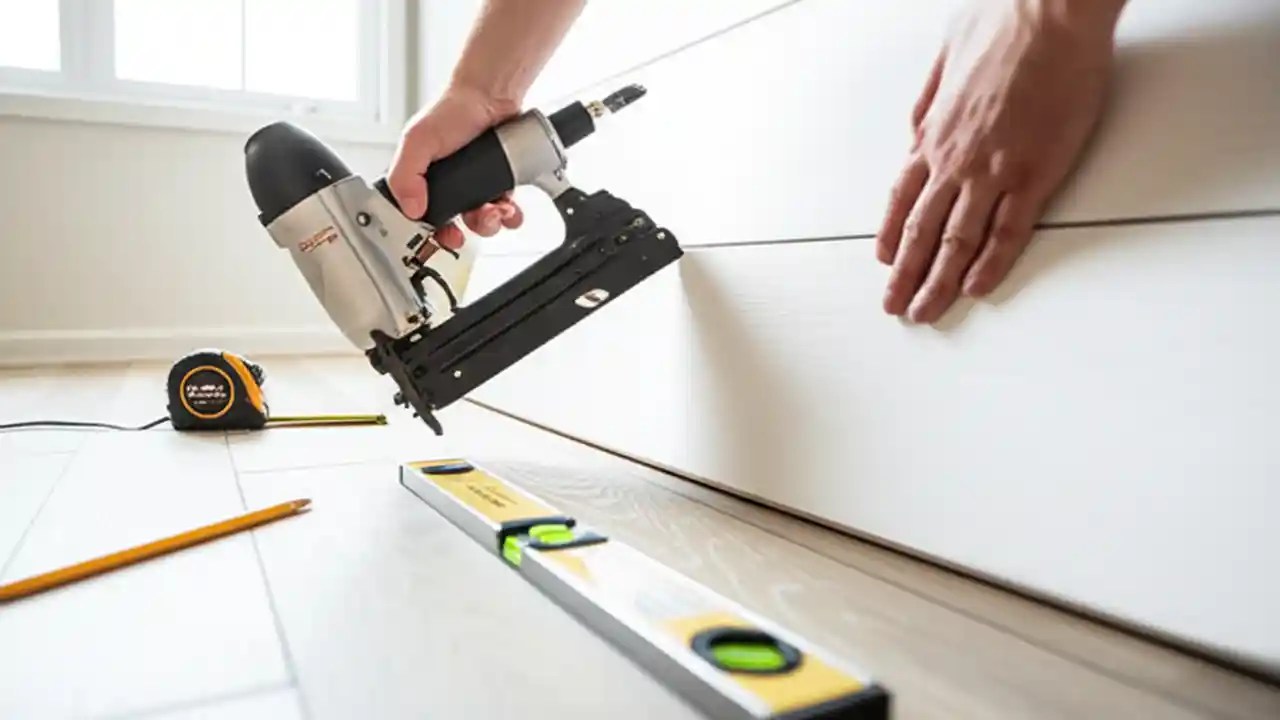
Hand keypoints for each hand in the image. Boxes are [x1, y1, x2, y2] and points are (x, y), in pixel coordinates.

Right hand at [387, 84, 525, 250]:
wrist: (492, 97)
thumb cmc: (452, 110)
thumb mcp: (417, 141)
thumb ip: (406, 175)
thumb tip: (411, 208)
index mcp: (423, 178)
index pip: (421, 216)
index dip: (430, 233)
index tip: (440, 238)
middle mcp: (450, 184)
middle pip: (454, 225)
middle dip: (462, 232)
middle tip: (467, 231)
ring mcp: (476, 186)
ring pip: (482, 221)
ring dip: (489, 223)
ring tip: (494, 209)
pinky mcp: (500, 183)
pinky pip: (506, 211)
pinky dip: (510, 214)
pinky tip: (509, 207)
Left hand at [877, 0, 1122, 322]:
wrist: (1050, 12)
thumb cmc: (1005, 22)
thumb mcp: (945, 55)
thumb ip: (929, 98)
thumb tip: (918, 128)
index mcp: (935, 133)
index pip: (902, 199)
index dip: (891, 236)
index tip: (886, 262)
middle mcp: (955, 159)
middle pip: (921, 231)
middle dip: (905, 274)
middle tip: (896, 306)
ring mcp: (992, 171)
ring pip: (956, 241)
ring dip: (938, 282)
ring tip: (926, 311)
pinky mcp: (1034, 175)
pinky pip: (1008, 231)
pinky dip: (990, 264)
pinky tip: (977, 288)